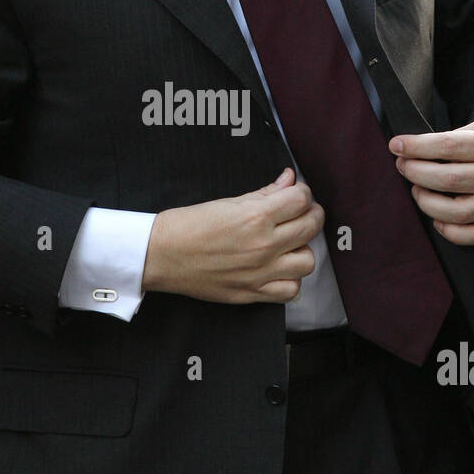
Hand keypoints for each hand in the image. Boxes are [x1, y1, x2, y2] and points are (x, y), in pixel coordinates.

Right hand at [141, 167, 324, 302]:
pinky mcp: (252, 293)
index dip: (303, 193)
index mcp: (256, 217)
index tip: (296, 194)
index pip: (301, 199)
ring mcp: (260, 272)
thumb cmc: (189, 225)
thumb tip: (289, 180)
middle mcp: (263, 245)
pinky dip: (290, 280)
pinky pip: (291, 291)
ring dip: (302, 249)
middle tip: (300, 213)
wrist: (162, 254)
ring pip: (308, 262)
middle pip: (311, 227)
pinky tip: (279, 269)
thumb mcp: (228, 201)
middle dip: (311, 214)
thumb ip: (265, 192)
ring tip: (289, 244)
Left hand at [388, 116, 473, 245]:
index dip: (417, 147)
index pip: (448, 146)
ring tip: (417, 190)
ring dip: (427, 202)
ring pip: (458, 212)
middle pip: (449, 180)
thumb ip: (442, 141)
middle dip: (416, 173)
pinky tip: (437, 219)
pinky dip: (451, 232)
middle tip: (403, 166)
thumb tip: (404, 151)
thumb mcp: (471, 129)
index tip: (396, 146)